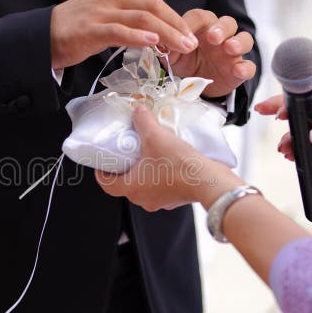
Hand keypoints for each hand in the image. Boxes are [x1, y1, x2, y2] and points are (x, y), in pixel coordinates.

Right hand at [50, 0, 198, 68]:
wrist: (41, 37)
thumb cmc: (72, 31)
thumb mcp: (102, 18)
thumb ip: (125, 20)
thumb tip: (152, 34)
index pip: (151, 0)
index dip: (173, 16)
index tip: (185, 32)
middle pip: (153, 6)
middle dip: (176, 23)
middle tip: (191, 41)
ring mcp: (100, 12)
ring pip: (142, 18)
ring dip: (166, 32)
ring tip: (182, 46)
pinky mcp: (91, 30)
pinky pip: (120, 31)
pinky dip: (140, 37)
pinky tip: (155, 43)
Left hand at [95, 107, 240, 211]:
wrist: (209, 180)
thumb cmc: (179, 165)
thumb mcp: (155, 136)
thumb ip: (143, 121)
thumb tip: (138, 111)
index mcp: (132, 188)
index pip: (107, 184)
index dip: (102, 173)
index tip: (102, 164)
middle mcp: (144, 199)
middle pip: (126, 184)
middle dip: (126, 169)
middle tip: (127, 154)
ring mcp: (161, 201)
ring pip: (146, 186)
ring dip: (145, 172)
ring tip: (150, 154)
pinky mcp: (176, 199)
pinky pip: (163, 187)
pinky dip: (162, 176)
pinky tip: (168, 161)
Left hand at [168, 9, 255, 97]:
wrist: (195, 86)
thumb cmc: (185, 63)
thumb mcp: (172, 56)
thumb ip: (168, 48)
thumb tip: (160, 43)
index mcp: (202, 28)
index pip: (200, 17)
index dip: (192, 24)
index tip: (183, 35)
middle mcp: (220, 36)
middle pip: (227, 22)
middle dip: (221, 28)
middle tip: (212, 37)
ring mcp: (232, 52)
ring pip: (245, 39)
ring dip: (239, 42)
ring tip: (229, 48)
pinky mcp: (238, 70)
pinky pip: (249, 66)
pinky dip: (245, 68)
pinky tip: (238, 71)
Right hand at [255, 90, 311, 188]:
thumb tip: (311, 136)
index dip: (293, 101)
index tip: (275, 108)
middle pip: (304, 112)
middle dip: (284, 116)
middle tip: (263, 115)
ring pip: (303, 131)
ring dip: (290, 139)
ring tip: (284, 149)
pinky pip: (309, 147)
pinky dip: (298, 151)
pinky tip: (292, 156)